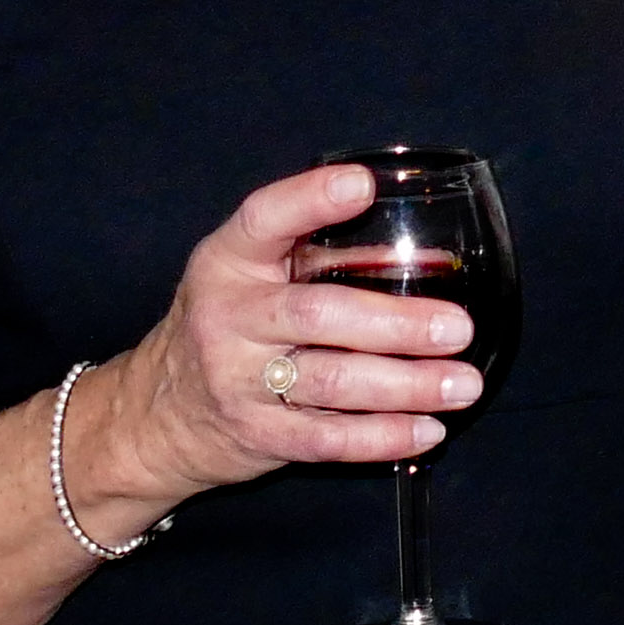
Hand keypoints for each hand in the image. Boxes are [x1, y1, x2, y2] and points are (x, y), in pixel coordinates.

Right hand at [81, 158, 482, 520]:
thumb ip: (330, 259)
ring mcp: (239, 381)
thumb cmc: (229, 326)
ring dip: (407, 386)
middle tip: (458, 329)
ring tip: (464, 384)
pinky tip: (428, 431)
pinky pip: (327, 438)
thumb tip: (433, 260)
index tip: (363, 186)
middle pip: (316, 316)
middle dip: (395, 324)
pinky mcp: (257, 435)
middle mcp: (229, 318)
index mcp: (229, 262)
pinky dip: (382, 438)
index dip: (310, 200)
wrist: (159, 415)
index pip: (263, 220)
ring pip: (331, 382)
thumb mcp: (256, 277)